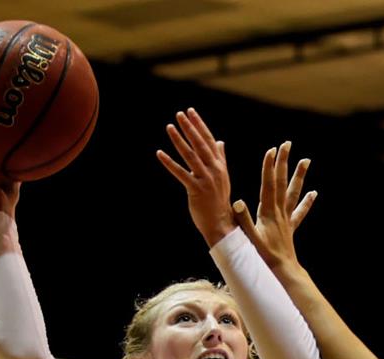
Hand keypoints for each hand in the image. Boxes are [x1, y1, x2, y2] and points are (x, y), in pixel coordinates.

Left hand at [156, 108, 232, 246]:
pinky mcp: (196, 189)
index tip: (191, 112)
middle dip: (190, 127)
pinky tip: (159, 153)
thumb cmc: (219, 200)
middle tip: (180, 114)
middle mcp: (214, 169)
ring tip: (169, 127)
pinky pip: (180, 173)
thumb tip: (219, 142)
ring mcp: (206, 179)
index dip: (199, 125)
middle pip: (200, 144)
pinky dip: (169, 163)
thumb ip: (221, 158)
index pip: (209, 140)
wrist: (221, 222)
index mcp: (220, 165)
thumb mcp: (223, 176)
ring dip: (179, 140)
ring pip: (190, 155)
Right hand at [231, 141, 315, 268]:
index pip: (268, 184)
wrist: (282, 271)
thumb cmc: (264, 257)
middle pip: (282, 182)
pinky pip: (300, 212)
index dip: (269, 167)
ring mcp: (286, 219)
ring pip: (293, 193)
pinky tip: (313, 193)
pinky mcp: (290, 227)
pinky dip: (306, 201)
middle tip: (287, 144)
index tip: (272, 150)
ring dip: (299, 176)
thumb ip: (243, 219)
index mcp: (267, 212)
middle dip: (284, 163)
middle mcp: (279, 212)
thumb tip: (238, 201)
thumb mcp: (249, 238)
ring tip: (305, 160)